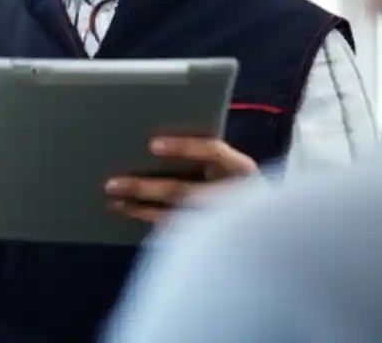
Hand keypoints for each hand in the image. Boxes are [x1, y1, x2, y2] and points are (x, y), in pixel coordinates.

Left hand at [105, 136, 257, 223]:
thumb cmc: (238, 180)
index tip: (152, 145)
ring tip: (114, 200)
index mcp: (242, 168)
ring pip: (175, 216)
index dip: (183, 147)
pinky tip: (130, 212)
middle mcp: (235, 195)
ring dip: (140, 208)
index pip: (214, 151)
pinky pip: (176, 232)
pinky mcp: (213, 238)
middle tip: (111, 184)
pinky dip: (150, 220)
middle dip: (145, 188)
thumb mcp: (230, 164)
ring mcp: (224, 221)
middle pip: (184, 190)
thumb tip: (153, 143)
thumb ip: (203, 154)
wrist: (269, 225)